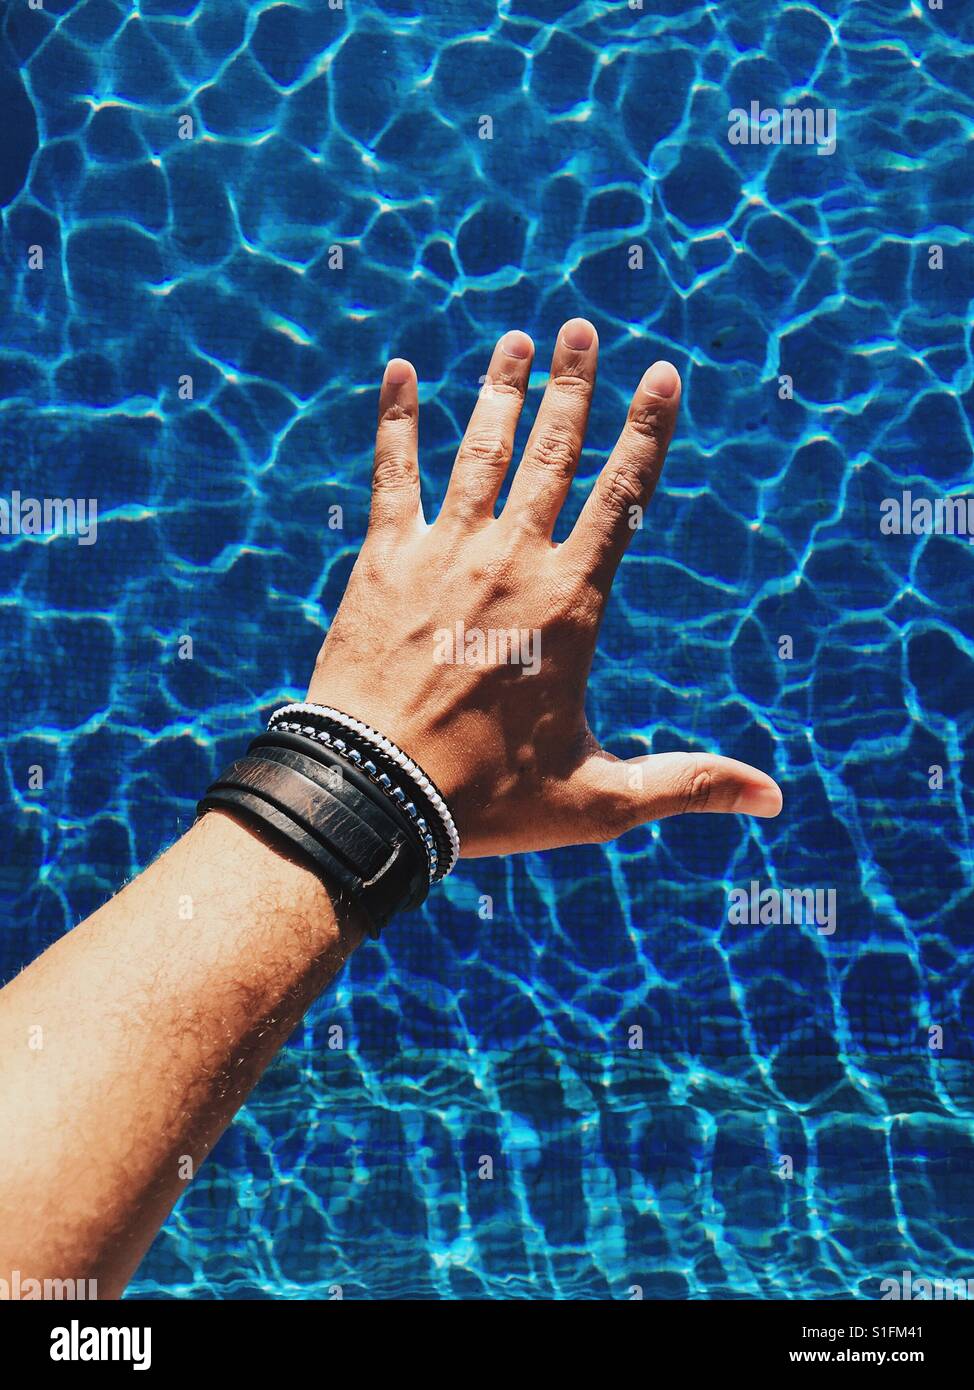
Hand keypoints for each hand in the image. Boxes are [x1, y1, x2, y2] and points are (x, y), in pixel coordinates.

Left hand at [308, 319, 781, 857]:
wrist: (377, 795)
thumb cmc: (489, 799)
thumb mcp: (600, 800)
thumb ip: (687, 783)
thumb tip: (772, 799)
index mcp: (570, 603)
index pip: (622, 497)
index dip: (646, 433)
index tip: (661, 377)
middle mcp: (512, 559)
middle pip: (553, 453)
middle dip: (573, 388)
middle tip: (581, 330)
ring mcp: (444, 552)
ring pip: (482, 450)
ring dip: (502, 390)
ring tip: (516, 339)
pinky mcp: (383, 559)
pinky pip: (394, 473)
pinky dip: (398, 421)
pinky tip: (401, 373)